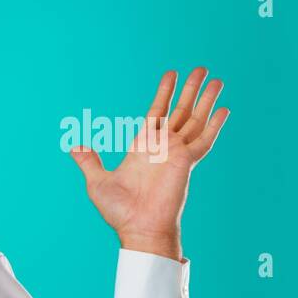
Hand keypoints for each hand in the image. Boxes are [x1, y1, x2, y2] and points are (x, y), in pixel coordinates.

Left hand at [69, 68, 228, 260]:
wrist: (137, 228)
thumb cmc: (119, 211)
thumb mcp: (97, 181)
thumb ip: (89, 161)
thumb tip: (74, 147)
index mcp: (142, 147)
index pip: (157, 112)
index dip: (164, 93)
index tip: (171, 74)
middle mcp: (163, 147)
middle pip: (180, 110)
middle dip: (190, 89)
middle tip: (201, 68)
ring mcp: (177, 153)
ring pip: (195, 119)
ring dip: (206, 99)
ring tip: (217, 79)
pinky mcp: (187, 162)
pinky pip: (204, 140)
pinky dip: (214, 125)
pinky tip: (223, 108)